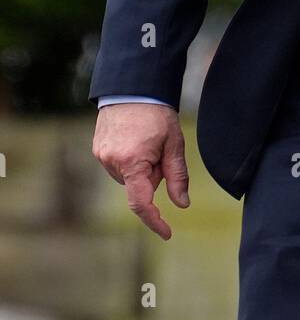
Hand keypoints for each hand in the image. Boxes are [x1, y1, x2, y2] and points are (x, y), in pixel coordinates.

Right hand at [92, 103, 189, 239]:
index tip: (167, 233)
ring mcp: (101, 155)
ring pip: (128, 177)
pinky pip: (118, 165)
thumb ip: (177, 176)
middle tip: (162, 151)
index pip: (141, 203)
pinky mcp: (97, 149)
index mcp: (132, 162)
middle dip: (153, 176)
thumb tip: (182, 204)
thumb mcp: (174, 144)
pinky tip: (136, 139)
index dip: (155, 221)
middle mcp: (112, 162)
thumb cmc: (157, 113)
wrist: (134, 87)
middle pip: (138, 186)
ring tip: (147, 141)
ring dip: (141, 168)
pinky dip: (130, 160)